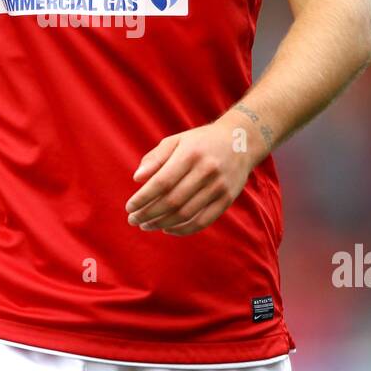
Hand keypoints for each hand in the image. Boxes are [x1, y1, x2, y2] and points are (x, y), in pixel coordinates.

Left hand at [125, 115, 261, 234]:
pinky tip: (167, 228)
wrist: (241, 141)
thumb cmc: (200, 142)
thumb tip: (137, 178)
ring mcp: (219, 187)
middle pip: (173, 201)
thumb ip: (155, 158)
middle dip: (149, 214)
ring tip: (146, 225)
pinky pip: (203, 221)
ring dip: (162, 223)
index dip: (144, 197)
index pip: (162, 182)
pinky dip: (183, 229)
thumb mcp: (176, 140)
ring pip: (186, 214)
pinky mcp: (227, 199)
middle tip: (133, 220)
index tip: (129, 207)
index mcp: (191, 154)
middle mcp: (207, 171)